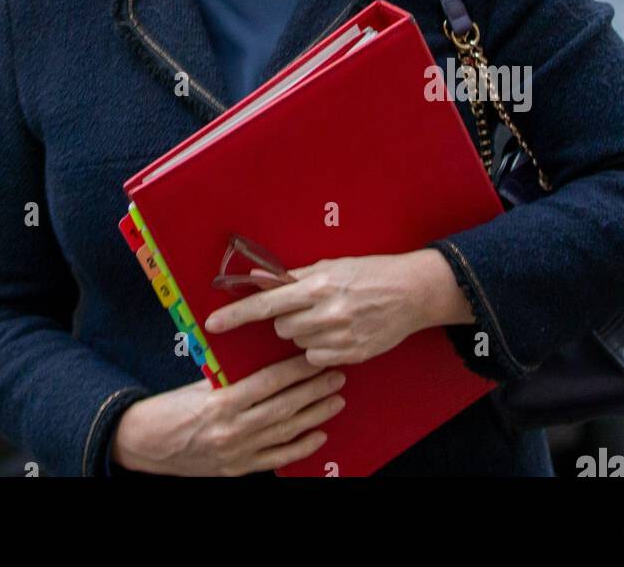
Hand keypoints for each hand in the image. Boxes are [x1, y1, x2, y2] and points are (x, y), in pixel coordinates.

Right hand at [110, 354, 346, 475]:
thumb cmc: (171, 407)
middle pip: (284, 407)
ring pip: (285, 432)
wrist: (146, 443)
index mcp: (221, 402)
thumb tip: (262, 355)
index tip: (315, 358)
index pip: (268, 382)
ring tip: (335, 400)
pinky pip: (276, 458)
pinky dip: (300, 447)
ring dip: (314, 415)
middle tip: (337, 375)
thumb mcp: (198, 383)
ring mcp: (238, 452)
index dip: (296, 371)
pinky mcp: (238, 468)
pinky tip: (318, 435)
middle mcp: (233, 430)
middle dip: (314, 390)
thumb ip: (229, 373)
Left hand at [203, 253, 427, 366]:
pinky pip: (317, 357)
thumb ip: (292, 277)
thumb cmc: (368, 273)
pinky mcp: (351, 355)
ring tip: (330, 317)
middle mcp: (326, 313)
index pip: (266, 304)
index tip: (213, 324)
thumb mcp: (330, 266)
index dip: (236, 316)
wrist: (411, 292)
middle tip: (309, 307)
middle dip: (287, 319)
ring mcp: (339, 337)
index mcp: (317, 286)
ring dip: (305, 332)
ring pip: (298, 343)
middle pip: (281, 327)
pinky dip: (321, 347)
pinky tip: (340, 331)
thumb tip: (257, 278)